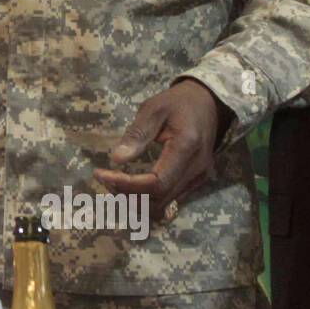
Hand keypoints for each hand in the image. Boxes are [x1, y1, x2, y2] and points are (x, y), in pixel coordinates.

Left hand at [93, 78, 228, 220]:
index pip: (156, 183)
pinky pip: (169, 200)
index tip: (100, 174)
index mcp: (187, 148)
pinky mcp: (196, 182)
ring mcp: (199, 178)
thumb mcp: (153, 109)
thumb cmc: (178, 103)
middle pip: (159, 199)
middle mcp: (197, 169)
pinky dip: (147, 199)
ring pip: (164, 205)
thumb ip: (136, 134)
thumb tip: (117, 159)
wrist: (208, 104)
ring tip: (113, 183)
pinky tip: (130, 187)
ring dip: (136, 200)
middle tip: (104, 178)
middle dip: (127, 194)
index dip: (126, 185)